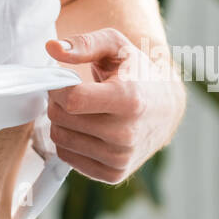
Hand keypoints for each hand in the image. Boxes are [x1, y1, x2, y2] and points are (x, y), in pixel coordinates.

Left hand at [43, 29, 184, 183]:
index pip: (72, 100)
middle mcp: (126, 134)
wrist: (166, 108)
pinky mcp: (114, 174)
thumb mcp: (116, 46)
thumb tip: (52, 48)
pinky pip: (67, 157)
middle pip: (62, 119)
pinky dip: (69, 141)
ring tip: (81, 110)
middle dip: (58, 102)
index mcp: (129, 99)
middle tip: (72, 93)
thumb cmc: (138, 72)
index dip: (58, 87)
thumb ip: (83, 44)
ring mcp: (120, 158)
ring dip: (61, 122)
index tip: (63, 80)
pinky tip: (85, 128)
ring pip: (60, 139)